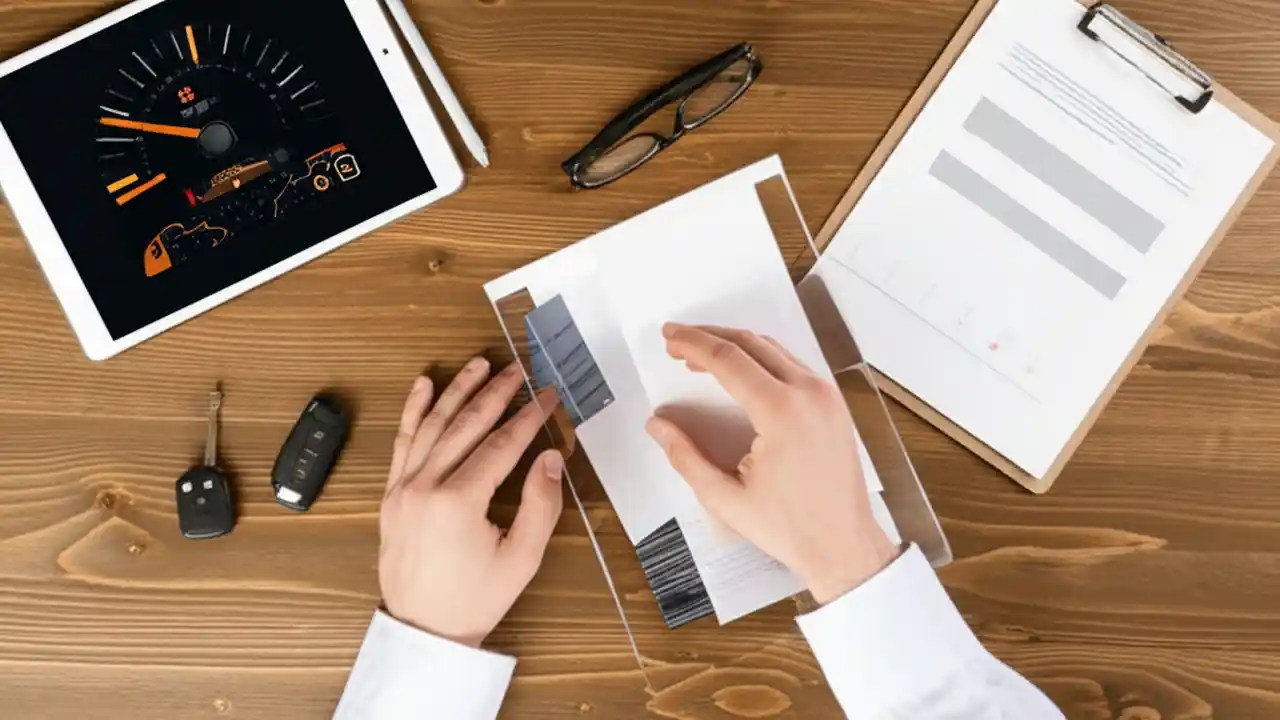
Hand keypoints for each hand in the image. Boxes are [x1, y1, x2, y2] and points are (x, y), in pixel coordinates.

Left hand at [379, 358, 563, 646]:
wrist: (424, 631)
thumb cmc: (473, 600)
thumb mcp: (521, 559)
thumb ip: (541, 505)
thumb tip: (549, 458)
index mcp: (457, 502)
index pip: (500, 444)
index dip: (528, 417)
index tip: (547, 396)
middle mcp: (425, 487)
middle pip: (466, 425)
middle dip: (496, 393)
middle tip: (519, 370)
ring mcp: (403, 488)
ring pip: (432, 424)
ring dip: (458, 390)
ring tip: (480, 364)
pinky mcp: (392, 494)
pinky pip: (403, 441)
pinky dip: (414, 410)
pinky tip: (424, 385)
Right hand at [645, 324, 899, 604]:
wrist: (844, 546)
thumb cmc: (790, 527)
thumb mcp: (724, 498)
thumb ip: (685, 456)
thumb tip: (657, 425)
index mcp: (782, 412)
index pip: (728, 360)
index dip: (692, 343)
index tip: (669, 337)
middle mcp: (809, 394)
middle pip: (750, 344)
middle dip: (709, 337)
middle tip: (676, 342)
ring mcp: (826, 396)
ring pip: (773, 350)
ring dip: (735, 346)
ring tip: (701, 356)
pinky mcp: (834, 404)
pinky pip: (793, 365)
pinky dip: (761, 359)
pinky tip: (740, 372)